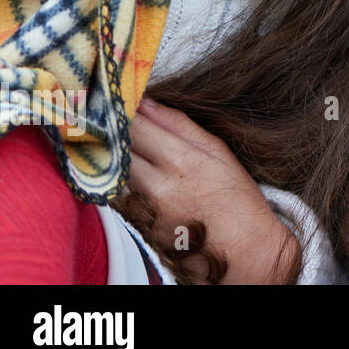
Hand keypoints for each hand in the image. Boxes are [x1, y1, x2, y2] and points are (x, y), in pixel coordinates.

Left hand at [127, 98, 298, 283]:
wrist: (241, 248)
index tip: (115, 100)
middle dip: (112, 132)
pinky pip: (115, 193)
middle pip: (116, 148)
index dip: (121, 110)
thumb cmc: (236, 198)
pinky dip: (118, 180)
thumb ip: (179, 124)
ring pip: (111, 170)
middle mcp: (157, 185)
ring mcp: (143, 208)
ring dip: (112, 155)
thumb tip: (148, 101)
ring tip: (121, 145)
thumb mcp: (217, 151)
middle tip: (107, 118)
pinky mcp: (135, 225)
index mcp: (182, 160)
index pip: (136, 126)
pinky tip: (131, 175)